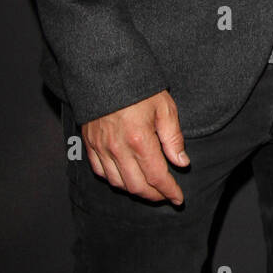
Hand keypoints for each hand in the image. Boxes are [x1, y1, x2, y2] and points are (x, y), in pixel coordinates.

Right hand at [82, 90, 188, 204]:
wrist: (105, 73)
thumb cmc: (139, 89)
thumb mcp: (165, 108)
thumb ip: (174, 139)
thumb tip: (182, 163)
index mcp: (140, 140)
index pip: (157, 177)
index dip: (169, 192)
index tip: (179, 199)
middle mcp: (118, 149)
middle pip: (136, 187)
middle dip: (154, 196)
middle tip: (166, 195)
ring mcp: (101, 148)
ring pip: (118, 183)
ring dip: (135, 190)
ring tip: (149, 188)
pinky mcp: (90, 144)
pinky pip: (101, 172)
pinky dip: (115, 180)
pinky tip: (126, 177)